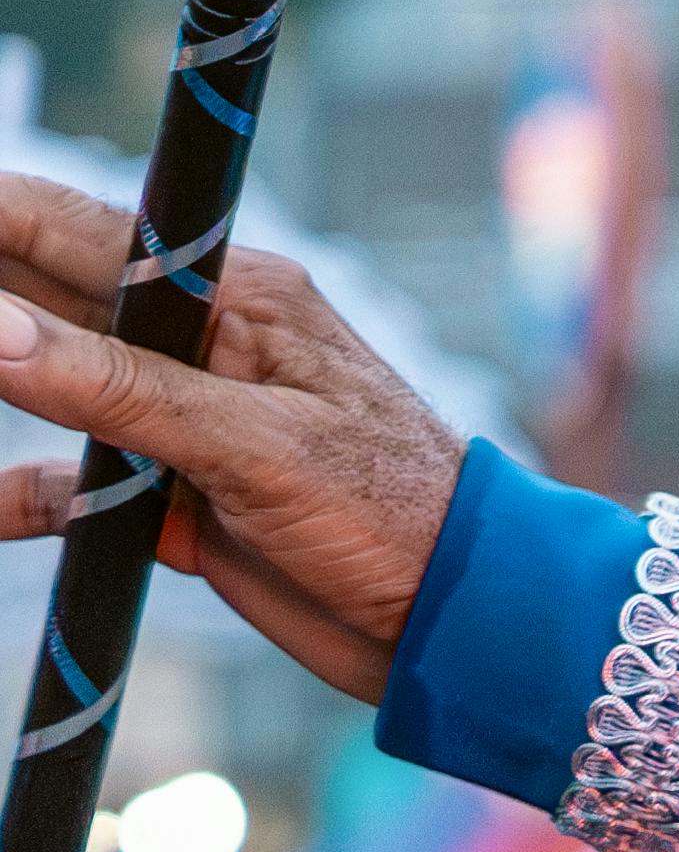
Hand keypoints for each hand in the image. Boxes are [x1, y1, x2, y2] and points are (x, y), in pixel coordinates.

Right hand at [0, 180, 478, 705]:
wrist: (461, 623)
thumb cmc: (398, 512)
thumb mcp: (257, 446)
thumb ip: (118, 389)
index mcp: (231, 296)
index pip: (73, 228)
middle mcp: (196, 343)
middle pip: (37, 298)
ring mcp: (179, 421)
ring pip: (40, 388)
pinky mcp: (169, 500)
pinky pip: (66, 488)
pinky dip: (15, 496)